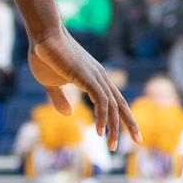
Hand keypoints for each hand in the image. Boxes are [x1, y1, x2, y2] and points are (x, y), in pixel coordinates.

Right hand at [29, 30, 138, 148]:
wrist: (43, 37)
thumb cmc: (45, 57)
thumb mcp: (51, 84)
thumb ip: (60, 98)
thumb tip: (68, 113)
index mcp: (95, 79)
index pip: (116, 101)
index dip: (124, 117)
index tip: (131, 133)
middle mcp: (100, 78)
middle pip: (121, 104)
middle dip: (131, 124)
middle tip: (139, 141)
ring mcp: (96, 77)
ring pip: (113, 106)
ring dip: (114, 127)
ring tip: (112, 146)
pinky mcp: (88, 77)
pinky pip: (101, 101)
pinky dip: (102, 117)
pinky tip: (100, 131)